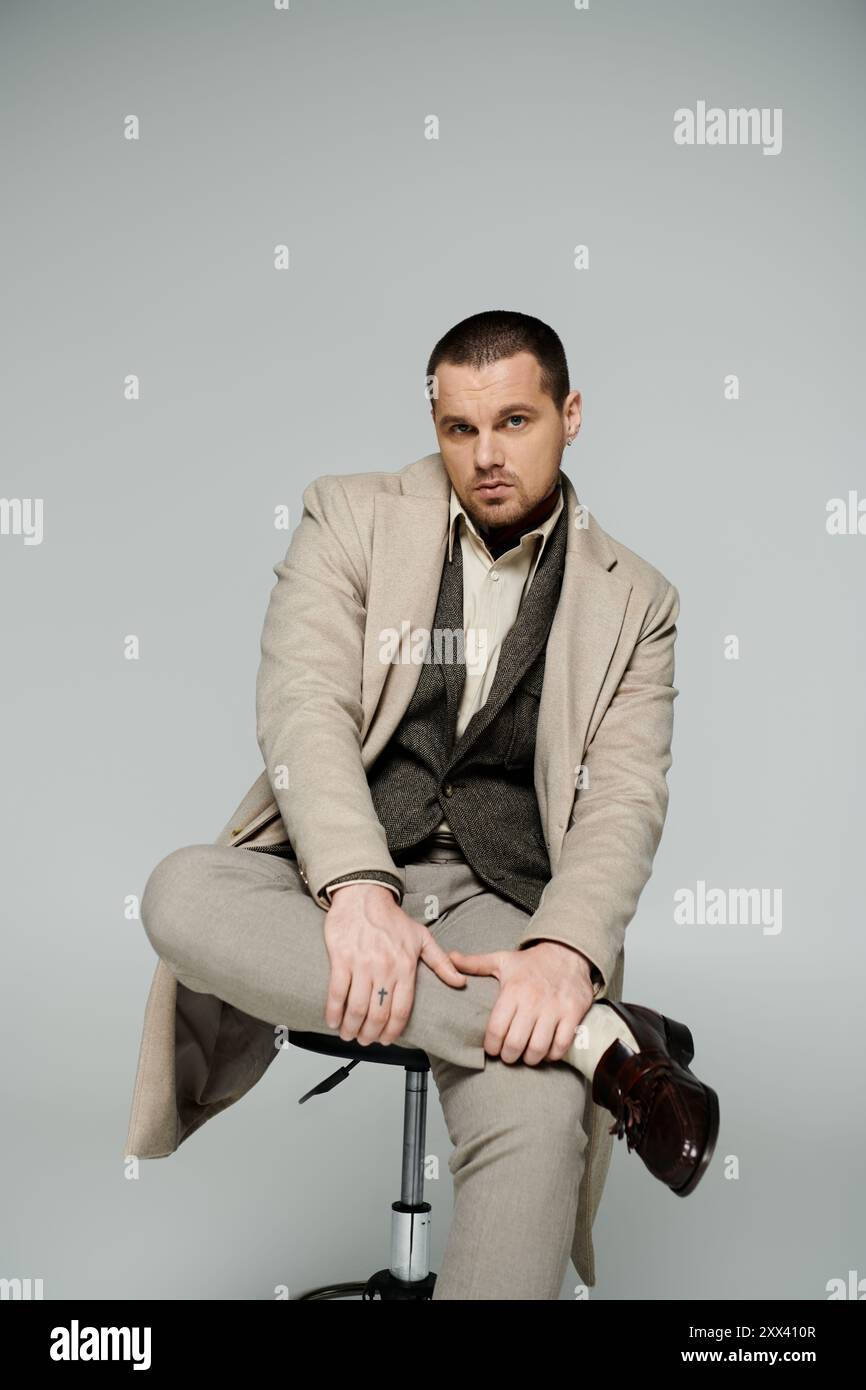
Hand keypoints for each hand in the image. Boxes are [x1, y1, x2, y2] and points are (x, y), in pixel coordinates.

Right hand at [323, 882, 465, 1046]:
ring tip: (349, 1034)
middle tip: (366, 1040)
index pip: (402, 1010)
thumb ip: (441, 963)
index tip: (387, 1040)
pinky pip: (337, 992)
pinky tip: (332, 1021)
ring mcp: (362, 964)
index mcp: (405, 967)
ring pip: (357, 1008)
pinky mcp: (341, 958)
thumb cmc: (391, 918)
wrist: (364, 895)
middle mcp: (385, 968)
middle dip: (371, 1034)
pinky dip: (333, 1011)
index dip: (393, 1031)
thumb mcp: (422, 938)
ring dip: (352, 1027)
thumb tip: (460, 982)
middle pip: (378, 1014)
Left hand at [447, 940, 595, 1064]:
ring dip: (530, 1059)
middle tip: (508, 1055)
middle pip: (516, 1043)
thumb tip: (450, 958)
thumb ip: (474, 963)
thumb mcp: (501, 960)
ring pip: (539, 1048)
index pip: (496, 1029)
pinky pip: (562, 1045)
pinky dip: (553, 1054)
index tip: (491, 1049)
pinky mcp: (573, 1013)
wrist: (567, 953)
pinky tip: (547, 1051)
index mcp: (513, 990)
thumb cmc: (530, 962)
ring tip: (525, 1056)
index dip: (491, 1046)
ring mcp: (555, 1008)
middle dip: (509, 1056)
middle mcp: (533, 1000)